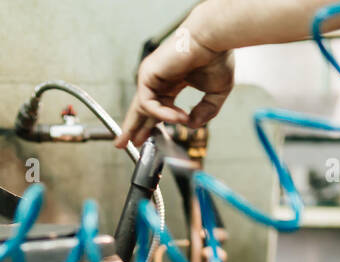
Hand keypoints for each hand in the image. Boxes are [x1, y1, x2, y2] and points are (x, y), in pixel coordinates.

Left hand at [114, 28, 235, 149]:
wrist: (213, 40)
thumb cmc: (216, 58)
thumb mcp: (216, 93)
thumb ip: (206, 112)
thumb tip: (192, 125)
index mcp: (173, 82)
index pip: (157, 107)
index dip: (152, 124)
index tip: (147, 138)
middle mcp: (160, 79)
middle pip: (141, 109)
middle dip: (132, 128)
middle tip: (123, 144)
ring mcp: (151, 76)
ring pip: (142, 109)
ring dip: (158, 122)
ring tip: (176, 122)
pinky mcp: (147, 74)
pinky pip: (148, 104)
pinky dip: (162, 113)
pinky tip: (178, 116)